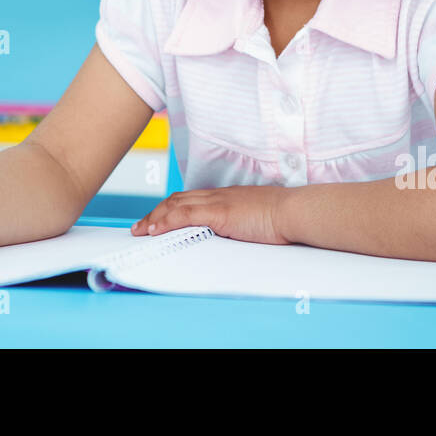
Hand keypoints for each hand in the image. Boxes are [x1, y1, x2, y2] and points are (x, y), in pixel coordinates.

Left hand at [131, 186, 290, 244]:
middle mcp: (219, 196)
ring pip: (176, 205)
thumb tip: (233, 239)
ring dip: (155, 217)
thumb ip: (240, 226)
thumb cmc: (283, 219)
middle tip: (141, 227)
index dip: (172, 208)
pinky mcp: (218, 212)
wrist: (294, 212)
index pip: (192, 199)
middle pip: (178, 200)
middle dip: (156, 213)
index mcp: (227, 198)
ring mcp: (217, 202)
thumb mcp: (256, 221)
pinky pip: (184, 214)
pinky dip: (166, 221)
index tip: (159, 219)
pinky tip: (155, 229)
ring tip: (141, 230)